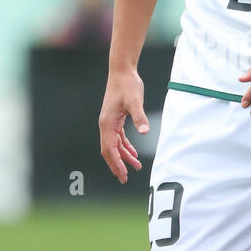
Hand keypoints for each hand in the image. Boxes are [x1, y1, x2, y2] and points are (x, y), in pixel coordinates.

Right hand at [99, 66, 147, 182]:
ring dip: (123, 157)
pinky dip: (125, 147)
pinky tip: (133, 154)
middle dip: (117, 165)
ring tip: (135, 167)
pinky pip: (119, 138)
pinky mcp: (115, 119)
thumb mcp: (135, 101)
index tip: (123, 175)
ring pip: (115, 145)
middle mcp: (106, 124)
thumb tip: (144, 132)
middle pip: (109, 150)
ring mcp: (110, 122)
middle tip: (125, 179)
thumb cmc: (127, 84)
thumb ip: (140, 117)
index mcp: (107, 123)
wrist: (122, 71)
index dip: (116, 163)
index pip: (109, 149)